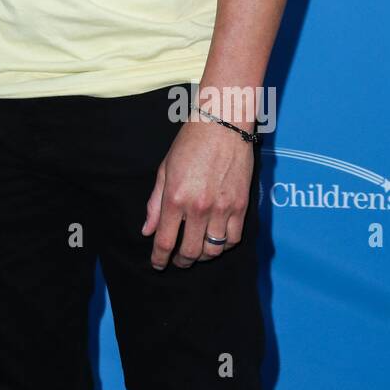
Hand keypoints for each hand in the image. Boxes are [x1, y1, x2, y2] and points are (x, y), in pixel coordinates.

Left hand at [141, 117, 253, 269]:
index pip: (165, 242)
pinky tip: (216, 241)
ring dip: (203, 256)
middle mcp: (199, 208)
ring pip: (213, 250)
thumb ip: (155, 204)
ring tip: (197, 252)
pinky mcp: (241, 206)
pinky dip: (224, 246)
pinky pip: (233, 239)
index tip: (158, 264)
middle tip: (178, 260)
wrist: (221, 125)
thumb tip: (147, 231)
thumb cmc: (189, 144)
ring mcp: (222, 208)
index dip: (160, 259)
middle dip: (182, 261)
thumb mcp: (164, 171)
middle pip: (190, 252)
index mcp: (175, 198)